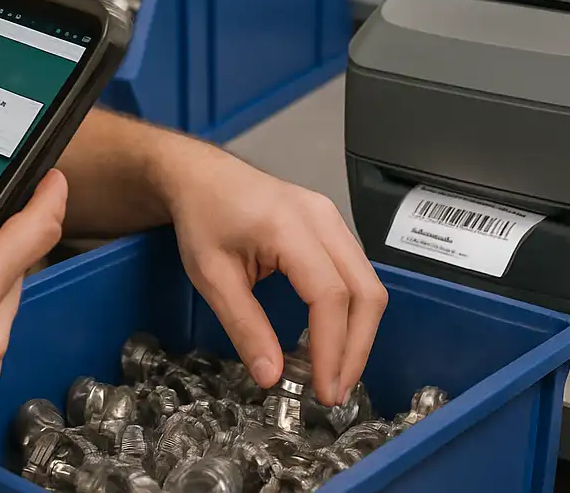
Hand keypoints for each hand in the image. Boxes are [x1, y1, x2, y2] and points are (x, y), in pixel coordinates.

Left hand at [159, 145, 386, 406]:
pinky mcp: (333, 226)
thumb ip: (244, 325)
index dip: (332, 347)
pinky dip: (352, 313)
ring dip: (359, 334)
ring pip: (368, 284)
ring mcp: (333, 218)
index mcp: (288, 226)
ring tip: (334, 374)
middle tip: (334, 392)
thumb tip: (272, 377)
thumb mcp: (211, 276)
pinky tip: (332, 341)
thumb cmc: (202, 219)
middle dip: (356, 348)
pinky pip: (357, 274)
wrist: (201, 176)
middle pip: (365, 291)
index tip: (322, 390)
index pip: (329, 294)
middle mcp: (323, 218)